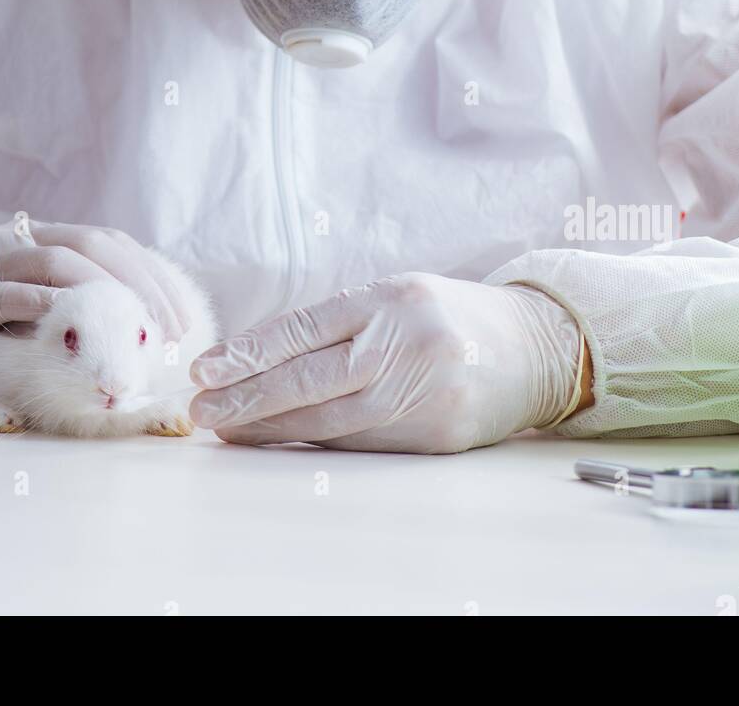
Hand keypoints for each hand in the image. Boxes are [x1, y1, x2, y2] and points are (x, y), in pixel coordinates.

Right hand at [0, 218, 193, 387]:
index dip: (151, 272)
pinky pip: (14, 295)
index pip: (107, 241)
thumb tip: (125, 327)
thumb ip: (56, 300)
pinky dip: (52, 306)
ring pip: (60, 261)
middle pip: (94, 244)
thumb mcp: (15, 306)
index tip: (184, 311)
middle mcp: (14, 241)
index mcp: (32, 238)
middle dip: (143, 283)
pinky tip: (84, 327)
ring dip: (109, 295)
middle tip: (175, 326)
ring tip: (142, 331)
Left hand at [189, 272, 584, 453]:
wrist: (534, 346)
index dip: (250, 351)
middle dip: (249, 398)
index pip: (306, 328)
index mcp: (392, 298)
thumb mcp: (397, 296)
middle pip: (312, 379)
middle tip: (203, 411)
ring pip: (331, 420)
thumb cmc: (447, 316)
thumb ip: (340, 323)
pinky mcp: (436, 435)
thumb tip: (258, 358)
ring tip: (230, 430)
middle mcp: (407, 344)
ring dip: (273, 428)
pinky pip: (361, 442)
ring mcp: (424, 392)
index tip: (205, 370)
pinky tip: (281, 440)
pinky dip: (316, 441)